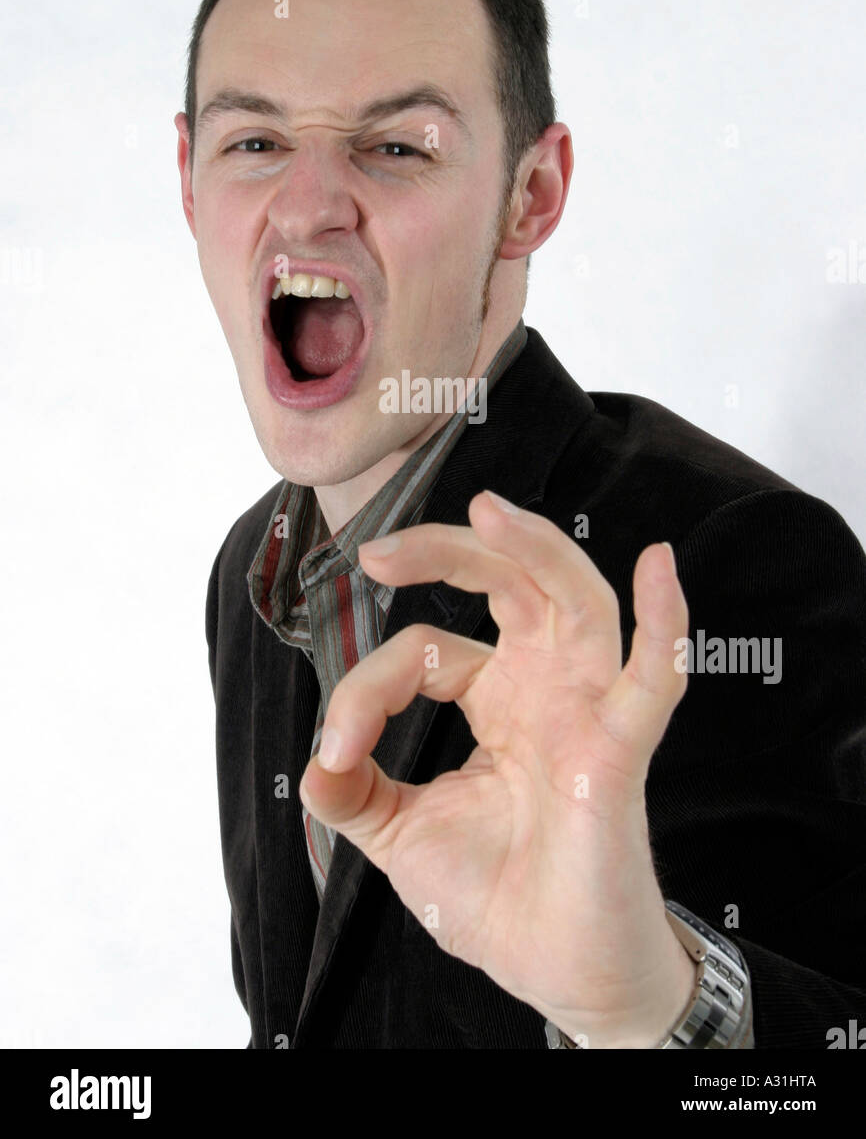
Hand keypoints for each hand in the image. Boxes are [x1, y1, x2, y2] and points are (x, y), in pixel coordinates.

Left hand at [298, 490, 696, 1046]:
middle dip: (451, 551)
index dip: (369, 690)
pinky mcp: (619, 751)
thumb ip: (353, 792)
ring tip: (488, 512)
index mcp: (498, 699)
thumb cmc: (498, 898)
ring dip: (535, 548)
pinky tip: (659, 567)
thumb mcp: (401, 835)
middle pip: (511, 585)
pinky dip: (664, 621)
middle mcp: (545, 689)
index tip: (337, 753)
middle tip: (383, 551)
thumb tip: (314, 763)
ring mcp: (586, 711)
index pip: (430, 650)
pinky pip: (652, 678)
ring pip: (574, 599)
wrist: (554, 973)